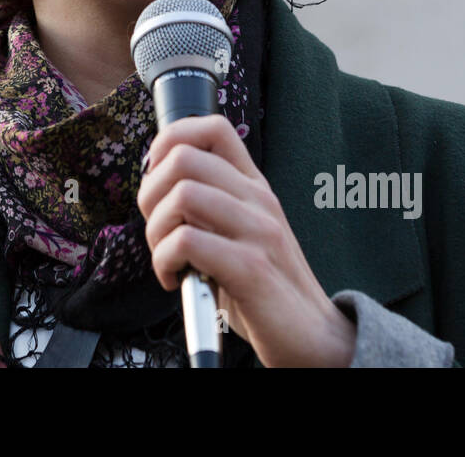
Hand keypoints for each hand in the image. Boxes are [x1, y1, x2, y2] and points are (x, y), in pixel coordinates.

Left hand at [136, 114, 356, 366]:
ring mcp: (258, 230)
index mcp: (254, 186)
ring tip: (166, 257)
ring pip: (182, 194)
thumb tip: (156, 187)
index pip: (212, 127)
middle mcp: (258, 199)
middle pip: (185, 156)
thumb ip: (209, 206)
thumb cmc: (266, 289)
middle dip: (150, 193)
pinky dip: (164, 261)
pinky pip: (186, 241)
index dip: (169, 141)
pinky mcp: (251, 268)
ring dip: (156, 229)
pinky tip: (174, 278)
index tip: (156, 179)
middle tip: (156, 229)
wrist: (314, 337)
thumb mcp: (240, 233)